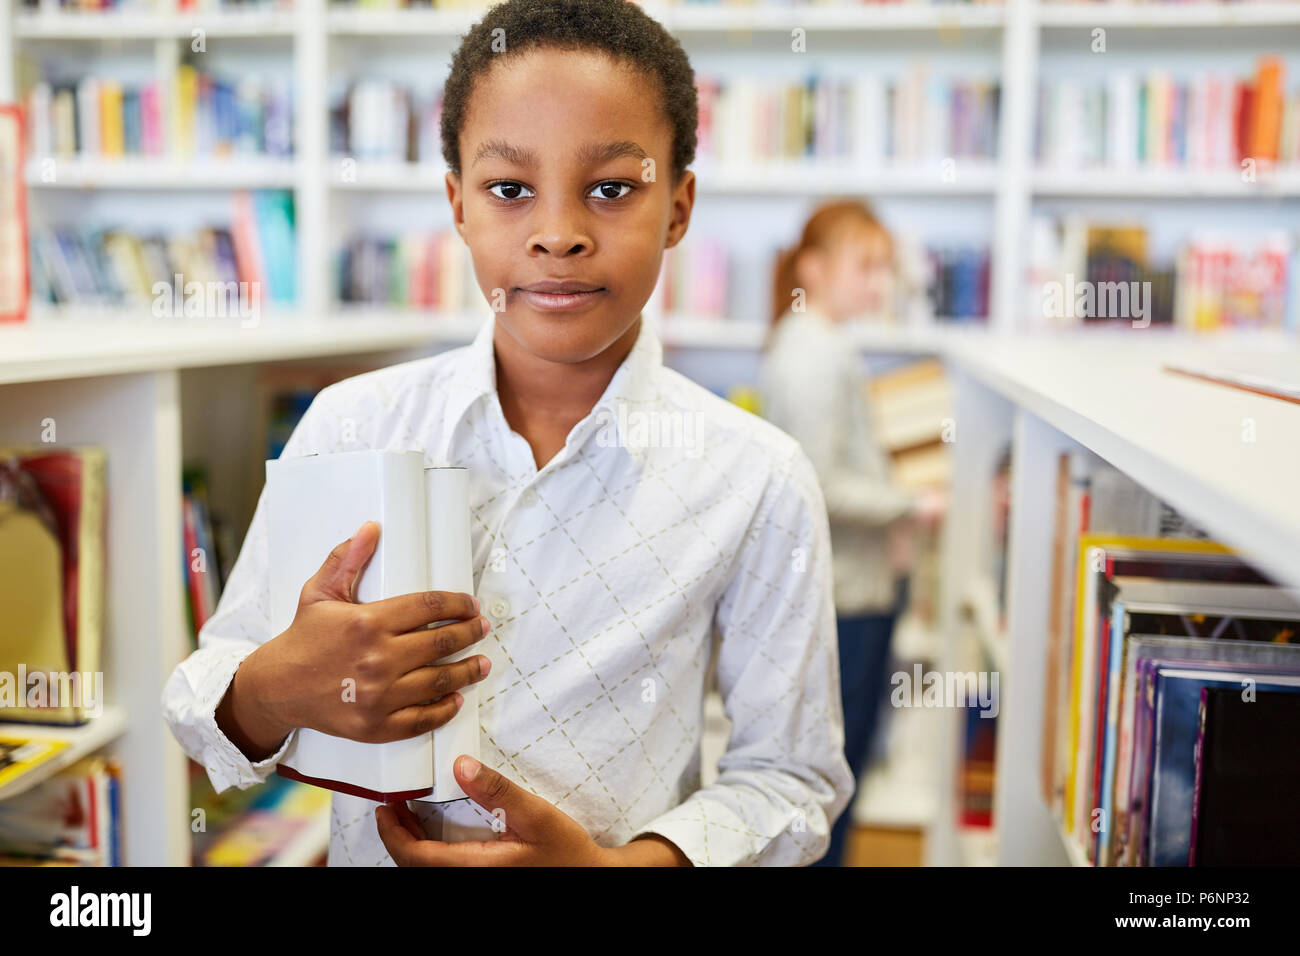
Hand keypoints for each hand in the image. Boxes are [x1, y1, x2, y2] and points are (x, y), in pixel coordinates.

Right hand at [217, 521, 490, 759]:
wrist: (277, 688)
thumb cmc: (303, 639)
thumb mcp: (320, 593)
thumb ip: (347, 559)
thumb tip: (371, 528)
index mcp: (368, 623)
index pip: (428, 607)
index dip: (457, 604)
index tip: (470, 605)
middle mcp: (378, 659)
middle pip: (441, 643)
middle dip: (469, 633)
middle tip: (481, 628)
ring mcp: (379, 696)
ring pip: (439, 682)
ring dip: (467, 672)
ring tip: (481, 664)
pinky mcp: (376, 725)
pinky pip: (421, 720)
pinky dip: (444, 711)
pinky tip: (455, 699)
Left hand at [375, 756, 690, 865]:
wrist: (588, 878)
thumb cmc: (565, 852)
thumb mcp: (536, 814)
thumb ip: (497, 790)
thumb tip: (460, 765)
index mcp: (476, 868)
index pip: (416, 857)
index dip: (392, 833)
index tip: (385, 807)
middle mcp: (469, 880)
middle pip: (414, 867)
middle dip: (396, 837)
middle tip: (390, 806)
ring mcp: (474, 882)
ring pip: (426, 872)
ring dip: (410, 846)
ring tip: (406, 817)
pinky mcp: (482, 879)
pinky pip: (442, 871)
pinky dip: (428, 854)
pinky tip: (433, 835)